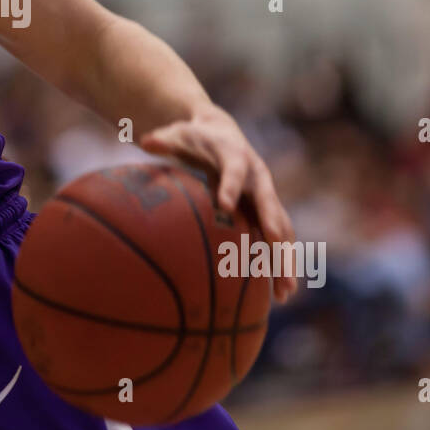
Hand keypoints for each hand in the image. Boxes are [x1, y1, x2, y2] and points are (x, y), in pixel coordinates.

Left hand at [140, 104, 298, 301]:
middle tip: (276, 248)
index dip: (231, 186)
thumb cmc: (195, 137)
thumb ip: (163, 139)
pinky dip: (280, 264)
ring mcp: (265, 195)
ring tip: (285, 291)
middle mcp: (257, 176)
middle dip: (273, 226)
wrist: (222, 133)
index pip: (234, 170)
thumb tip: (143, 141)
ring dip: (285, 257)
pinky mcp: (265, 211)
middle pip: (270, 203)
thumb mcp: (178, 134)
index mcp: (235, 155)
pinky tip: (279, 295)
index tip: (225, 206)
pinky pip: (277, 239)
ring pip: (281, 227)